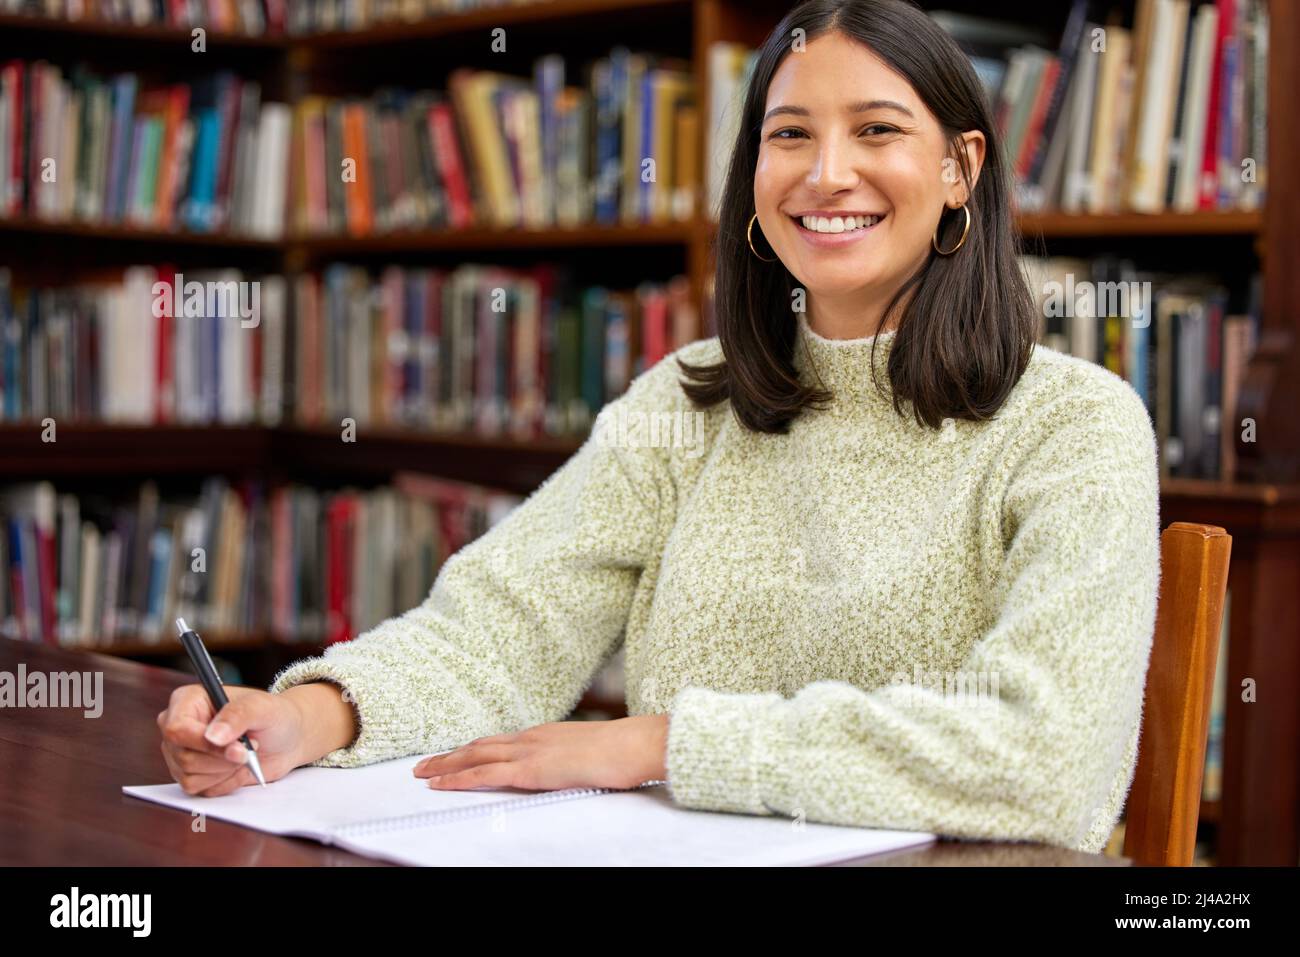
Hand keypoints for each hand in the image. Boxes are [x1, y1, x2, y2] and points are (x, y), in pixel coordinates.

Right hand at [157, 684, 312, 795]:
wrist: (286, 739)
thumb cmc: (273, 716)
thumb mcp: (262, 708)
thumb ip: (238, 716)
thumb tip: (212, 736)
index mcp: (187, 701)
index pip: (177, 729)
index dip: (204, 743)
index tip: (237, 747)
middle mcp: (178, 728)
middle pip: (184, 757)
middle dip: (223, 759)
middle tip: (249, 747)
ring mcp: (180, 753)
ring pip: (190, 777)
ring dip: (226, 771)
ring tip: (245, 755)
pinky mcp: (190, 775)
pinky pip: (199, 791)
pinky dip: (225, 783)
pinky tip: (238, 768)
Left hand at [413, 715, 669, 791]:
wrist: (634, 745)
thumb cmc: (622, 752)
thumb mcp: (589, 753)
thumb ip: (570, 759)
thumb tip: (567, 769)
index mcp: (545, 734)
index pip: (499, 741)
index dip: (473, 748)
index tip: (454, 754)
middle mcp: (531, 737)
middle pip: (480, 745)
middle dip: (450, 755)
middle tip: (424, 764)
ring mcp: (529, 750)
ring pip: (475, 756)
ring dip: (445, 765)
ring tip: (422, 773)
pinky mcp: (531, 769)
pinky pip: (485, 774)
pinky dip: (459, 778)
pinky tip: (441, 785)